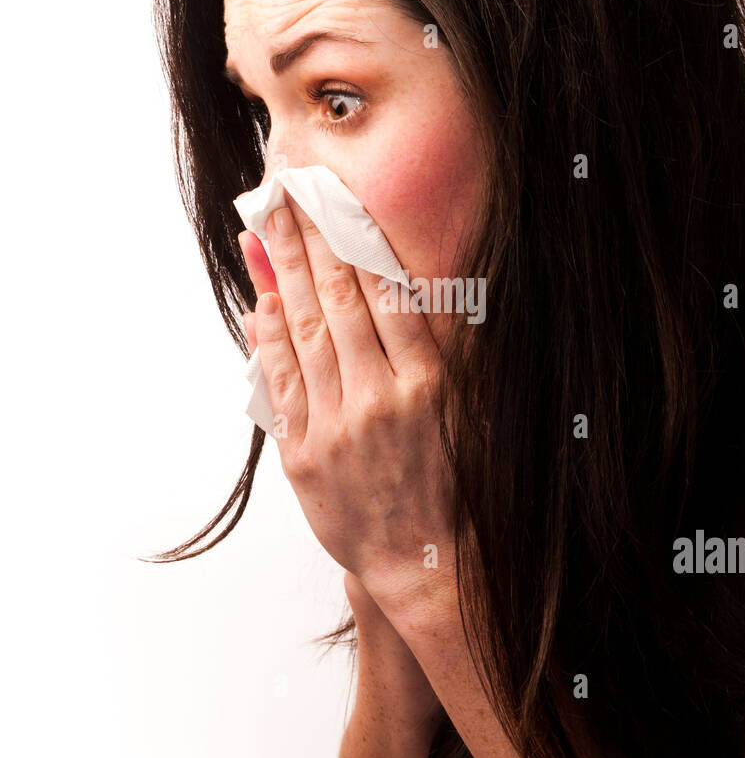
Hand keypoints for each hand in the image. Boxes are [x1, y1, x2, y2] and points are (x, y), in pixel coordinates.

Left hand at [238, 201, 455, 620]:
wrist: (425, 565)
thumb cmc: (454, 487)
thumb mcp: (468, 414)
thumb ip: (448, 353)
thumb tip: (418, 289)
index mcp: (428, 384)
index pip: (385, 293)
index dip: (355, 240)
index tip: (336, 199)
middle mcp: (380, 398)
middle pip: (338, 300)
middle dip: (309, 240)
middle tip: (286, 192)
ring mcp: (338, 426)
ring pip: (305, 332)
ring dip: (283, 273)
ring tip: (264, 227)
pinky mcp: (305, 455)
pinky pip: (283, 383)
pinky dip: (270, 338)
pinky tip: (263, 298)